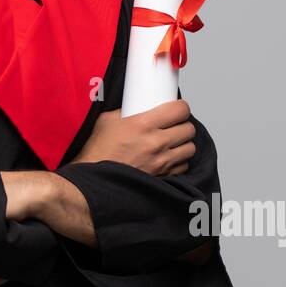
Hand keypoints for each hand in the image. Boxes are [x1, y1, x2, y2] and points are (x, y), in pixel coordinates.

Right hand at [74, 99, 195, 177]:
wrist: (95, 179)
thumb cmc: (98, 152)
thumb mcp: (108, 121)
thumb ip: (125, 112)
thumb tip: (136, 107)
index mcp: (143, 124)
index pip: (179, 110)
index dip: (181, 108)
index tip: (178, 108)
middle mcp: (155, 143)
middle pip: (189, 129)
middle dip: (184, 125)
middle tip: (175, 125)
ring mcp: (161, 162)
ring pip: (190, 149)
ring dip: (184, 144)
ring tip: (174, 142)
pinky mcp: (162, 176)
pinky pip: (183, 166)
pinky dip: (179, 161)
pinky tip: (169, 158)